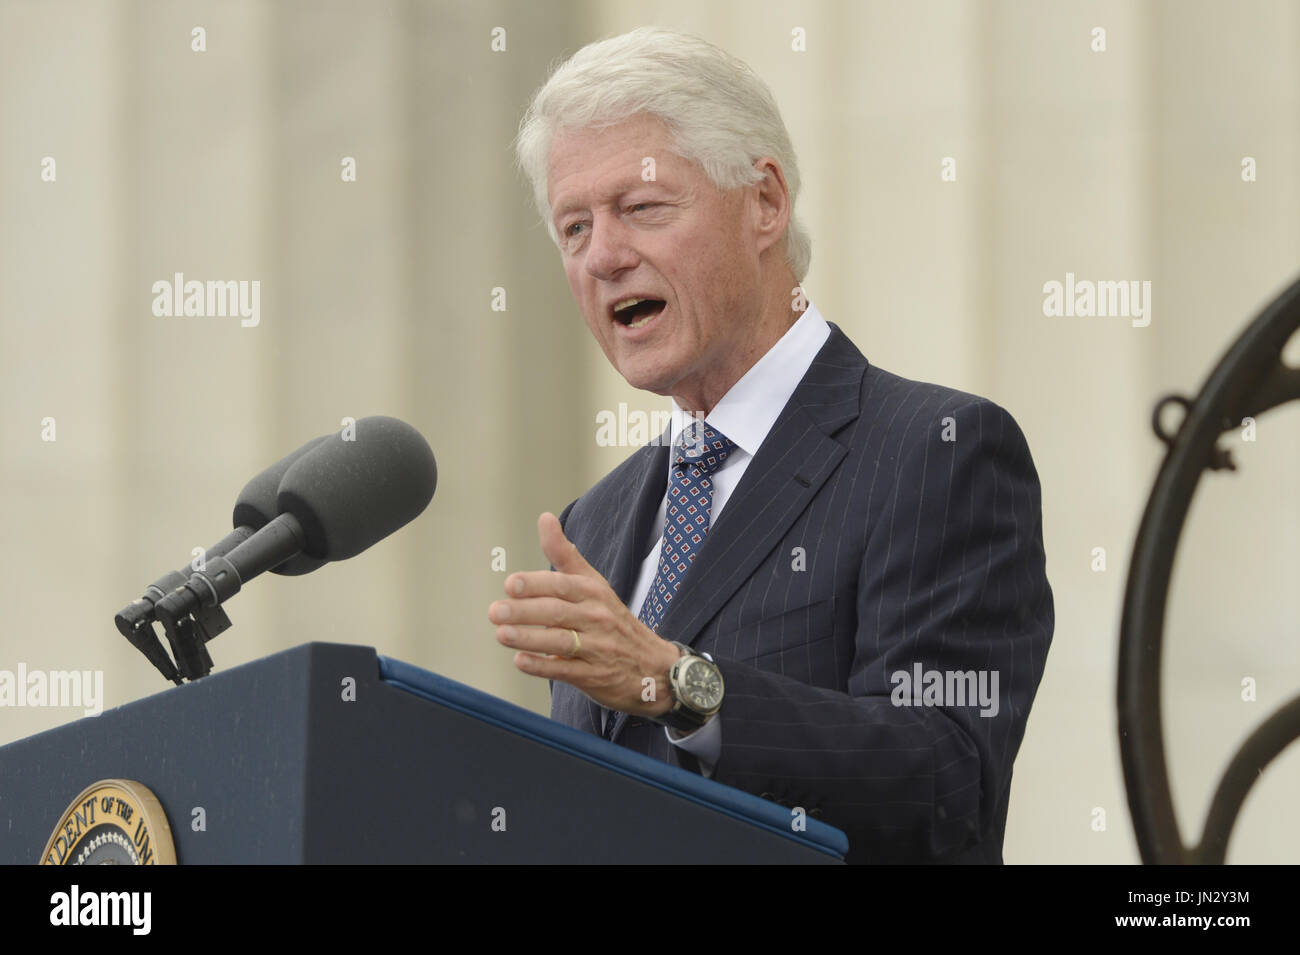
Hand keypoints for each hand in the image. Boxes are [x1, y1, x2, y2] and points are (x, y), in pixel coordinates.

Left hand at [488, 512, 679, 716]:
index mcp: (594, 592)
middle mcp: (597, 617)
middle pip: (558, 612)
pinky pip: (566, 671)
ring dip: (529, 638)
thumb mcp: (594, 583)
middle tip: (496, 611)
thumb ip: (565, 554)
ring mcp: (597, 648)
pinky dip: (542, 667)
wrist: (653, 665)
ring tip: (501, 634)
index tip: (511, 584)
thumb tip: (544, 518)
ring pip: (560, 641)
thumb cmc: (613, 620)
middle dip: (524, 611)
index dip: (536, 584)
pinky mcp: (594, 676)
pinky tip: (520, 661)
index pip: (563, 584)